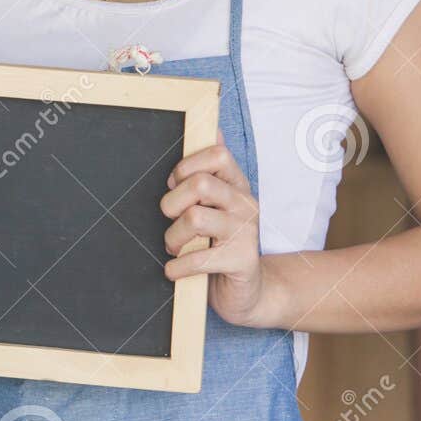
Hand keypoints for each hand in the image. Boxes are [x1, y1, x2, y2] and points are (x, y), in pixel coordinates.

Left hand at [161, 139, 276, 325]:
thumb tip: (213, 128)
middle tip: (171, 220)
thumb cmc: (222, 245)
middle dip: (172, 202)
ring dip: (172, 237)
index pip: (217, 155)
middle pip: (200, 184)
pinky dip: (177, 267)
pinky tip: (174, 270)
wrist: (249, 292)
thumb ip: (212, 171)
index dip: (187, 166)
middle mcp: (245, 204)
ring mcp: (246, 232)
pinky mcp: (242, 261)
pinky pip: (199, 258)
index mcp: (237, 186)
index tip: (173, 185)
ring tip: (173, 247)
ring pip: (194, 218)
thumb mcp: (217, 206)